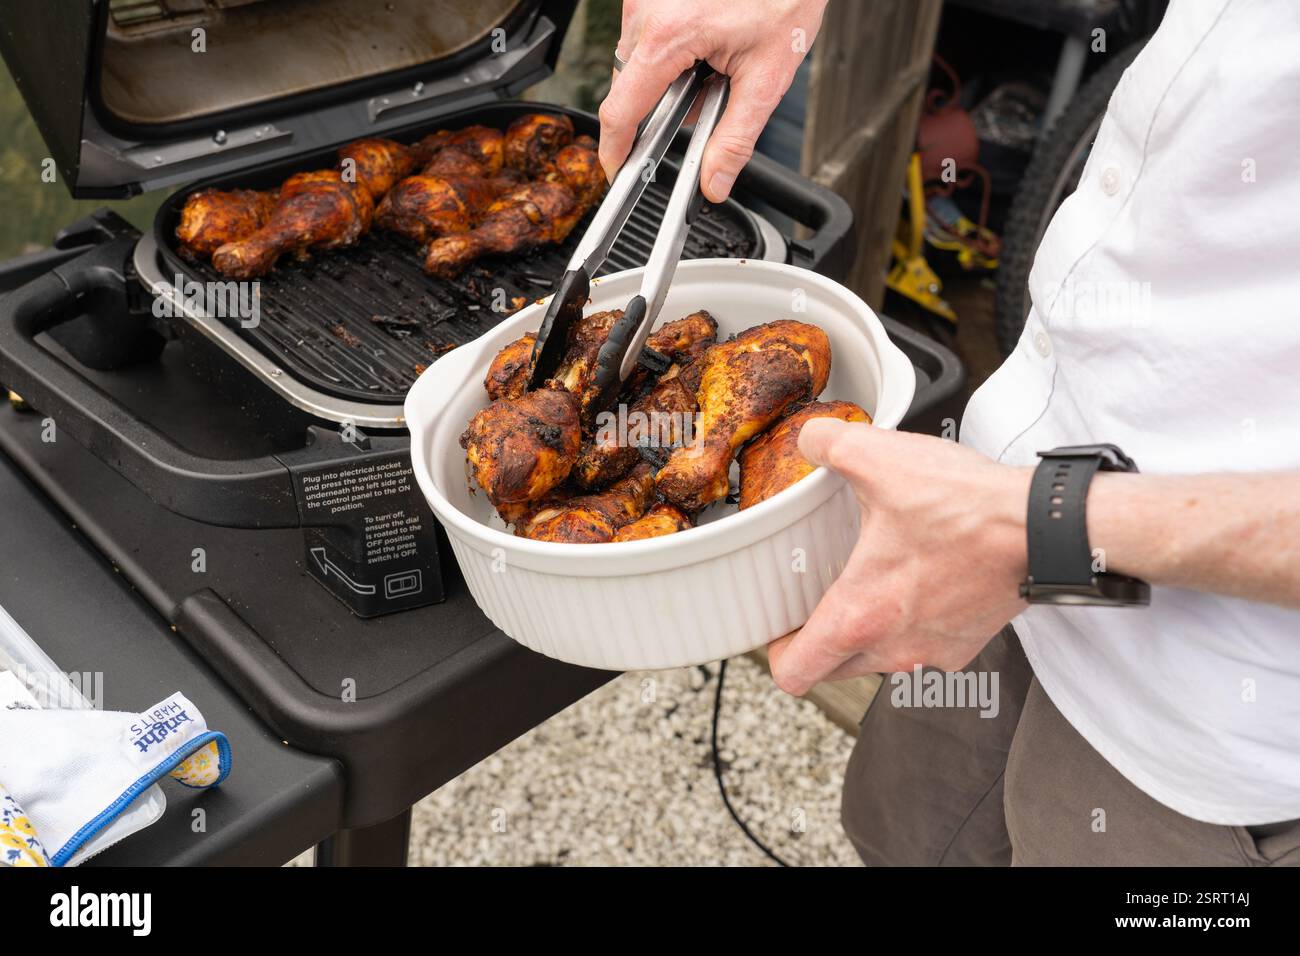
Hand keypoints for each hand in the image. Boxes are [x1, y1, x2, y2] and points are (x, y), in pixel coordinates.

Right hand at [599, 0, 827, 201]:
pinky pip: (645, 35)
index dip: (616, 148)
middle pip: (628, 87)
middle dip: (664, 104)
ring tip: (715, 59)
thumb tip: (714, 180)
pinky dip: (670, 50)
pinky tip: (705, 40)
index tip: (617, 169)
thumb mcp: (766, 78)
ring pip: (636, 62)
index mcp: (668, 36)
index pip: (622, 109)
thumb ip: (736, 138)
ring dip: (667, 75)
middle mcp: (647, 11)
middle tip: (711, 92)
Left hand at [766, 420, 1032, 696]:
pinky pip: (923, 646)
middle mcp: (895, 648)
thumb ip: (829, 444)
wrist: (1045, 528)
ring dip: (868, 631)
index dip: (776, 650)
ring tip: (869, 582)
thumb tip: (812, 440)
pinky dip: (912, 623)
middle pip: (833, 670)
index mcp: (860, 616)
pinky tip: (917, 580)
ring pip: (880, 660)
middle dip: (819, 641)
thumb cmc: (968, 509)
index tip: (778, 626)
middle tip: (816, 601)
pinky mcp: (967, 642)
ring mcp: (934, 651)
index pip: (794, 672)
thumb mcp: (879, 459)